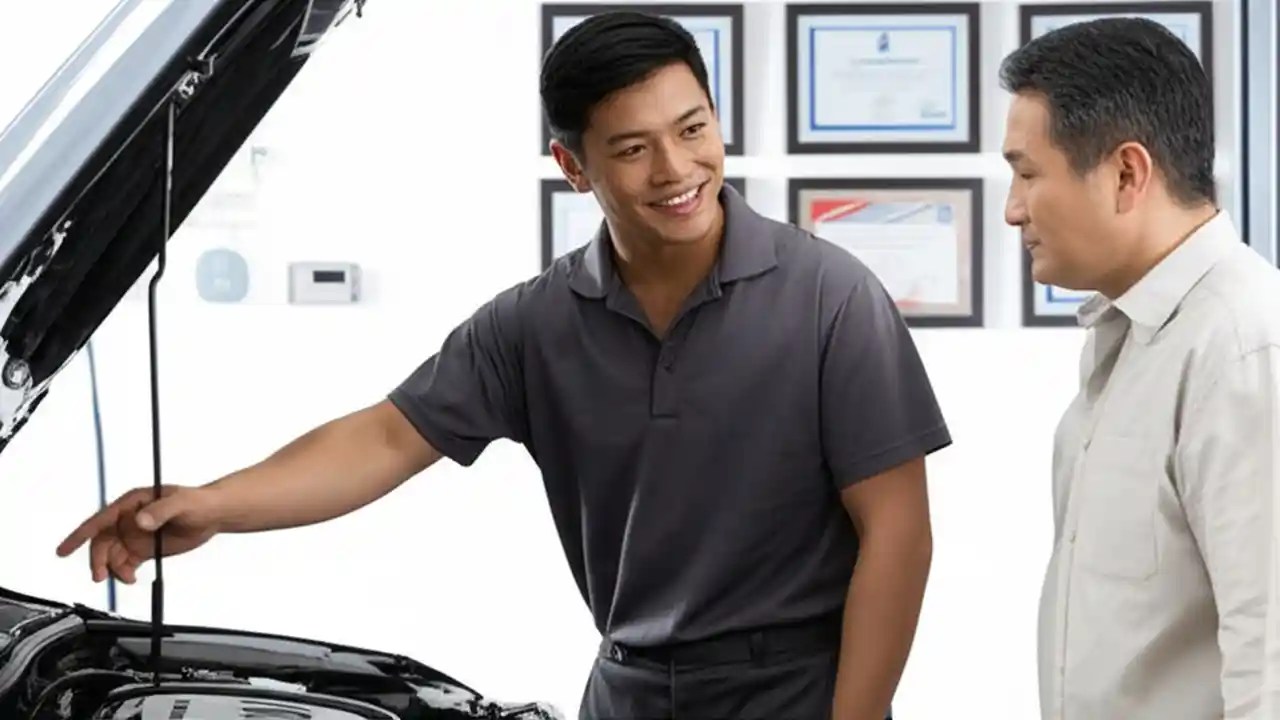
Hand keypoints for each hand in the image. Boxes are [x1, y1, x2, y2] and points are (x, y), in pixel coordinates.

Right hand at [55, 484, 222, 583]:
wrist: (214, 515)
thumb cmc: (199, 502)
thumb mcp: (182, 503)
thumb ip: (160, 511)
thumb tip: (140, 521)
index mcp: (132, 503)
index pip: (100, 520)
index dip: (80, 535)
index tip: (64, 550)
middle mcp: (129, 519)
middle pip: (102, 542)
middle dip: (98, 559)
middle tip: (101, 575)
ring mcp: (135, 535)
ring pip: (112, 555)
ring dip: (112, 568)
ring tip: (126, 577)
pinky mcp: (144, 548)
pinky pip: (125, 563)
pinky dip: (124, 573)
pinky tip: (131, 578)